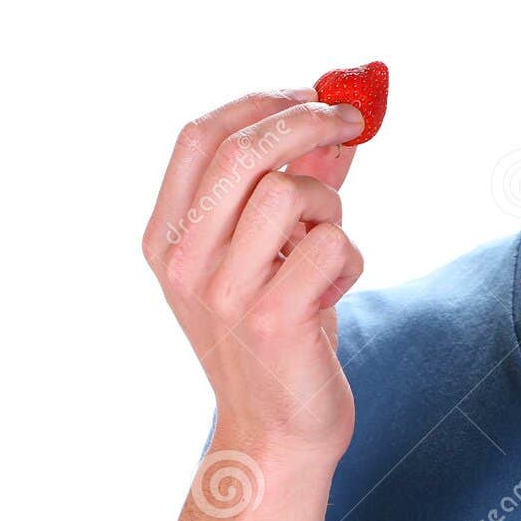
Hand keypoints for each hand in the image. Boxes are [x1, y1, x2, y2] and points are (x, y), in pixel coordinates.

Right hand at [142, 88, 366, 482]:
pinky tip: (332, 294)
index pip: (197, 135)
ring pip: (293, 192)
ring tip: (325, 248)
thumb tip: (332, 117)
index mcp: (166, 237)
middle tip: (353, 121)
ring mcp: (223, 293)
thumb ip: (292, 182)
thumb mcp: (266, 250)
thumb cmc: (277, 330)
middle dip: (310, 119)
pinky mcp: (273, 320)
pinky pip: (333, 243)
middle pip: (244, 149)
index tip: (308, 90)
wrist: (278, 431)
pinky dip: (350, 259)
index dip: (259, 101)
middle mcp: (183, 262)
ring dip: (331, 208)